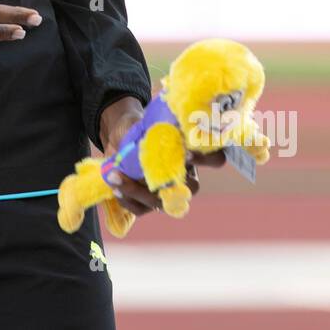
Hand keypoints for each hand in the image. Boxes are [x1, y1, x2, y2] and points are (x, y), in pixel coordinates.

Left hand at [98, 98, 213, 219]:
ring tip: (115, 176)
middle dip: (171, 183)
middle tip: (148, 173)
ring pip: (161, 202)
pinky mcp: (148, 204)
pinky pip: (141, 209)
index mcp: (192, 154)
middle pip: (192, 189)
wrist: (120, 137)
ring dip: (136, 190)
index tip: (186, 152)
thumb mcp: (150, 121)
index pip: (215, 159)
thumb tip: (163, 122)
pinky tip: (114, 186)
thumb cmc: (141, 127)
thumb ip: (158, 124)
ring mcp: (167, 194)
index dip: (205, 159)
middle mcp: (185, 177)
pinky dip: (126, 199)